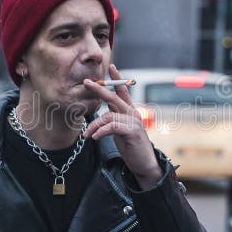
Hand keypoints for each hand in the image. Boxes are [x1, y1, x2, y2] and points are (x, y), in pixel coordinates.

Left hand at [83, 64, 162, 188]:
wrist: (144, 164)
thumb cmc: (131, 147)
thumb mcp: (121, 130)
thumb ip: (114, 118)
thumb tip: (104, 110)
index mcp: (130, 111)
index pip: (124, 91)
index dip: (118, 79)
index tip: (112, 67)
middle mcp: (133, 114)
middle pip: (114, 97)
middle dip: (99, 89)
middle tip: (86, 83)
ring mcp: (134, 122)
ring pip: (109, 115)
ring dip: (94, 125)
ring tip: (87, 135)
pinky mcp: (132, 133)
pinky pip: (112, 127)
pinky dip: (101, 131)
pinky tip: (95, 137)